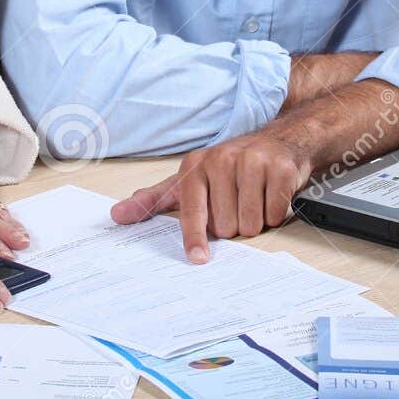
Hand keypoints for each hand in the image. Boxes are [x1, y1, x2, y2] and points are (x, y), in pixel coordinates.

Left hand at [109, 132, 312, 263]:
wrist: (280, 139)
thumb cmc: (231, 165)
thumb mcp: (190, 179)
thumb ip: (155, 199)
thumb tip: (117, 214)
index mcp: (195, 167)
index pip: (192, 210)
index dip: (194, 238)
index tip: (197, 259)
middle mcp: (222, 160)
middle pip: (225, 226)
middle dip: (234, 224)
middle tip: (238, 204)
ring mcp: (252, 162)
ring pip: (250, 223)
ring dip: (255, 221)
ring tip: (254, 199)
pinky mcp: (279, 169)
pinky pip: (274, 213)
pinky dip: (274, 213)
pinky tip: (271, 195)